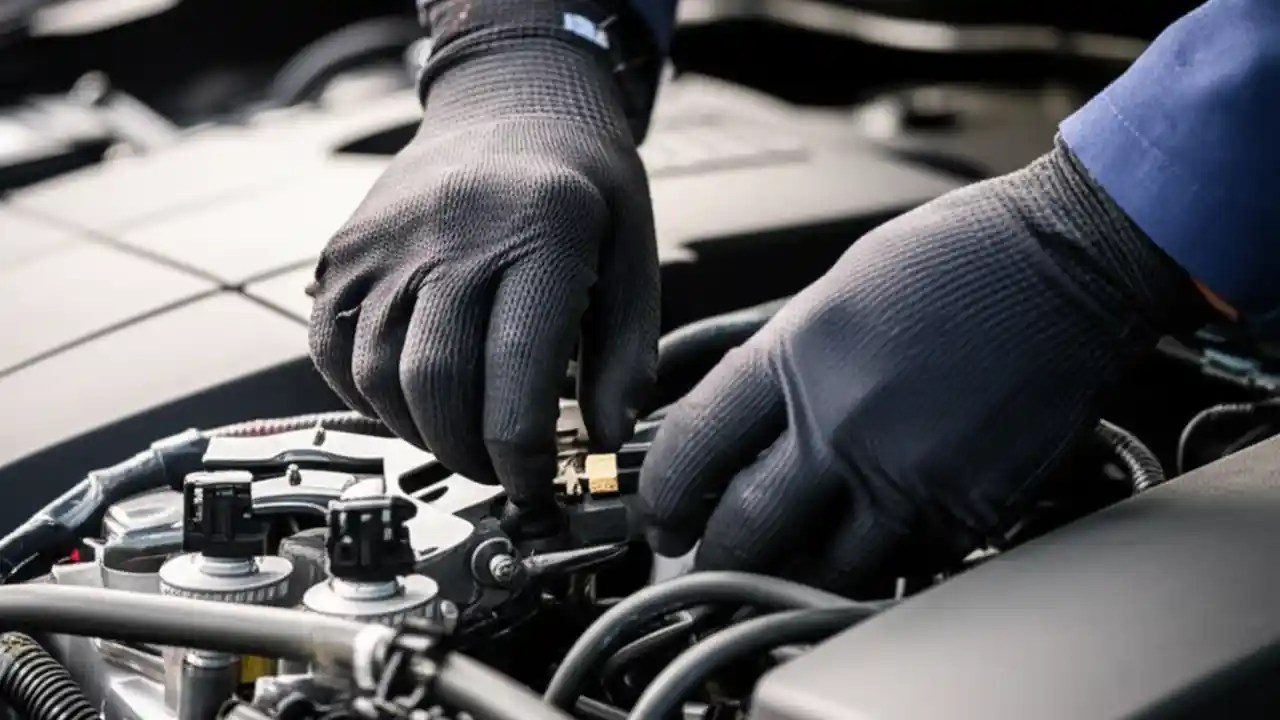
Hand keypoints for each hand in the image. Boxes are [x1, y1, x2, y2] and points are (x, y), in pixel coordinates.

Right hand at [309, 38, 657, 515]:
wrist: (511, 102)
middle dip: (468, 456)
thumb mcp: (635, 258)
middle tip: (500, 472)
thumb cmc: (584, 187)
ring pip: (378, 375)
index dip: (523, 456)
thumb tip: (604, 443)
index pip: (515, 377)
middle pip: (435, 385)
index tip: (537, 485)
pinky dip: (366, 396)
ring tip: (459, 439)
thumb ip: (628, 357)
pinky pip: (332, 348)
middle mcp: (454, 233)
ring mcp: (388, 239)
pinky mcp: (347, 248)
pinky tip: (411, 401)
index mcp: (543, 233)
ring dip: (418, 433)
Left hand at [639, 139, 1207, 591]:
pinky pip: (899, 566)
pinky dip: (874, 563)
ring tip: (782, 563)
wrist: (1076, 260)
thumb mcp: (838, 287)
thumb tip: (729, 415)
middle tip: (707, 556)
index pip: (692, 448)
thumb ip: (780, 360)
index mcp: (800, 354)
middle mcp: (845, 422)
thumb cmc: (963, 256)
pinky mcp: (970, 509)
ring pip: (818, 569)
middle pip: (742, 528)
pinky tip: (869, 540)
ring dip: (789, 574)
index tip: (660, 513)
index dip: (662, 495)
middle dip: (712, 554)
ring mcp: (910, 473)